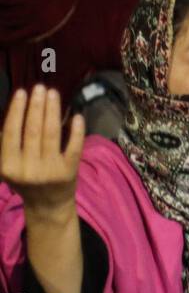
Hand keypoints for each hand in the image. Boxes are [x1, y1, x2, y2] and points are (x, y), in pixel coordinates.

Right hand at [0, 86, 83, 218]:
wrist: (48, 205)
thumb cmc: (27, 179)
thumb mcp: (10, 165)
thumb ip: (9, 144)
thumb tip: (15, 111)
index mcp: (8, 166)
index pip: (11, 132)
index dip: (17, 111)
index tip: (22, 92)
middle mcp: (28, 168)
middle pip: (33, 130)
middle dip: (37, 106)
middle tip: (41, 87)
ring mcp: (50, 170)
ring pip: (51, 134)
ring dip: (53, 111)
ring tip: (54, 94)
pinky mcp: (69, 171)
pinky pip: (73, 146)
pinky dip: (75, 130)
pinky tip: (76, 116)